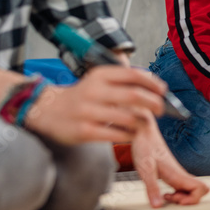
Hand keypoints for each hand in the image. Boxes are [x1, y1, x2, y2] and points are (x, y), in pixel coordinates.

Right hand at [24, 65, 167, 144]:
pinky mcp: (84, 131)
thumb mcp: (97, 81)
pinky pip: (115, 134)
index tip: (163, 90)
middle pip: (134, 95)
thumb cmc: (81, 96)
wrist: (47, 110)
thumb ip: (121, 81)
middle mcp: (93, 91)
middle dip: (153, 103)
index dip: (152, 83)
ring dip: (142, 122)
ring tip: (145, 123)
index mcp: (99, 75)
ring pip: (127, 117)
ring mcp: (88, 112)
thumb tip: (154, 86)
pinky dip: (128, 134)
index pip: (133, 75)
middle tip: (161, 109)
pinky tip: (131, 133)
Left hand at [129, 111, 209, 207]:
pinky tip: (165, 192)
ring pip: (192, 189)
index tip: (178, 202)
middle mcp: (180, 174)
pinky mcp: (173, 173)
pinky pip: (183, 187)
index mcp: (177, 174)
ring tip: (167, 197)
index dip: (193, 200)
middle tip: (172, 200)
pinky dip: (178, 194)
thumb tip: (158, 205)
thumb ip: (152, 188)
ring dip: (183, 198)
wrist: (144, 133)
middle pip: (201, 190)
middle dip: (190, 200)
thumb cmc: (145, 147)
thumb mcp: (145, 170)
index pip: (200, 189)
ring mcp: (178, 173)